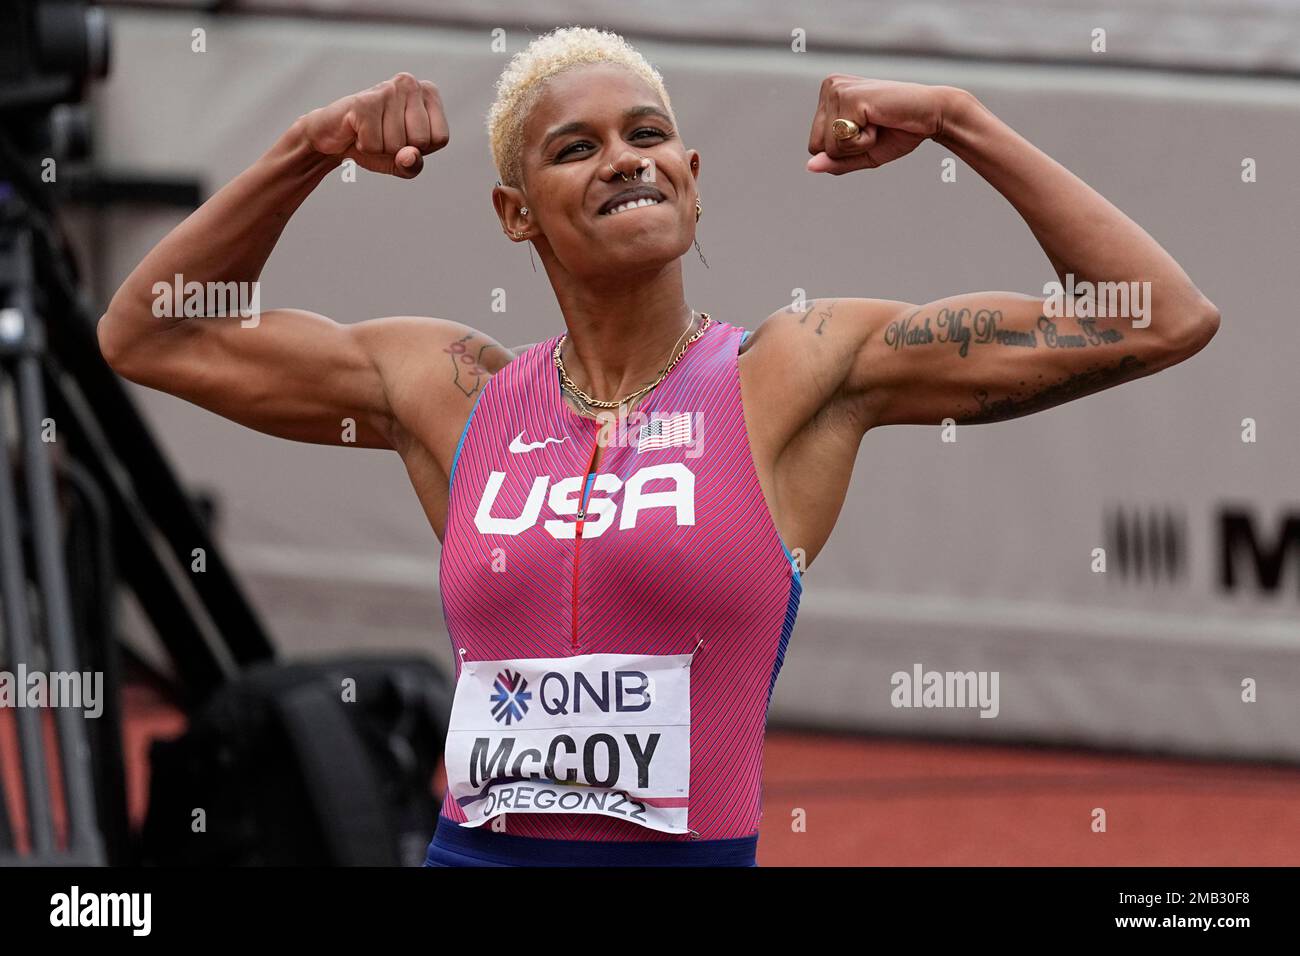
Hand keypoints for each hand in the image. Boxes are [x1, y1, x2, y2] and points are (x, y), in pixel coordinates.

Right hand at [300, 72, 448, 178]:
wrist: (334, 136)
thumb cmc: (375, 144)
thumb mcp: (402, 162)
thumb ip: (413, 164)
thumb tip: (409, 155)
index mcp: (428, 93)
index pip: (440, 138)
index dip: (421, 149)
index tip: (404, 137)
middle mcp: (410, 83)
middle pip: (421, 141)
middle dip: (399, 150)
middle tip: (383, 135)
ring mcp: (387, 89)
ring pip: (396, 145)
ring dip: (379, 149)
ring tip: (369, 132)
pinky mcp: (363, 101)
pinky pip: (374, 144)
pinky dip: (364, 147)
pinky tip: (357, 131)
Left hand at [806, 76, 953, 173]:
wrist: (932, 115)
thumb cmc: (898, 132)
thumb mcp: (862, 153)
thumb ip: (835, 162)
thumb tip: (809, 166)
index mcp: (829, 95)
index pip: (815, 144)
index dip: (844, 151)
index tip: (868, 130)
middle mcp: (830, 87)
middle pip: (816, 145)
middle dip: (847, 149)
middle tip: (874, 127)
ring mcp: (837, 89)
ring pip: (829, 146)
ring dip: (858, 144)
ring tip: (878, 122)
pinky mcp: (848, 97)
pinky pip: (843, 142)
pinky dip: (865, 141)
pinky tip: (880, 120)